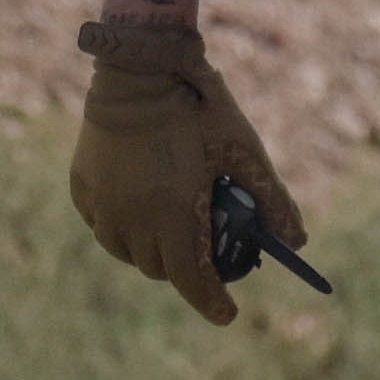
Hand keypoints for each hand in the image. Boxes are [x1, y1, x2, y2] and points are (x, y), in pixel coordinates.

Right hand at [68, 17, 292, 328]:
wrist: (142, 65)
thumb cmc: (200, 108)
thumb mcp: (244, 152)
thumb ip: (271, 200)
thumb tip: (297, 241)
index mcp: (175, 214)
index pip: (192, 281)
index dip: (211, 303)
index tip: (228, 314)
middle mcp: (133, 217)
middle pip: (160, 269)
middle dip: (185, 270)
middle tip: (204, 254)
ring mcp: (103, 203)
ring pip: (126, 252)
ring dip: (150, 252)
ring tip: (169, 232)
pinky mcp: (83, 184)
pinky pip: (101, 224)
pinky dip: (120, 227)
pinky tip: (135, 208)